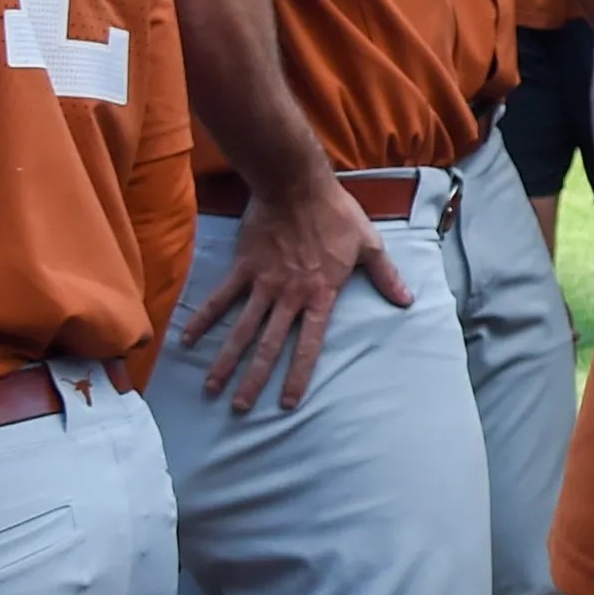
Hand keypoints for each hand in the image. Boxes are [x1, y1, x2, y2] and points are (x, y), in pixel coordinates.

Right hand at [180, 178, 410, 412]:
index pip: (309, 345)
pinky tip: (186, 340)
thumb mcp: (369, 245)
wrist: (296, 186)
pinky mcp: (243, 268)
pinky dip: (202, 319)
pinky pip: (220, 299)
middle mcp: (289, 296)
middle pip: (269, 346)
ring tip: (212, 387)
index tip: (286, 403)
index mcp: (320, 295)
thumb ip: (385, 276)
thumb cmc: (337, 214)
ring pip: (241, 330)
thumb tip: (407, 301)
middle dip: (255, 380)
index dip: (298, 375)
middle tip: (241, 408)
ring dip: (226, 360)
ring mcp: (263, 283)